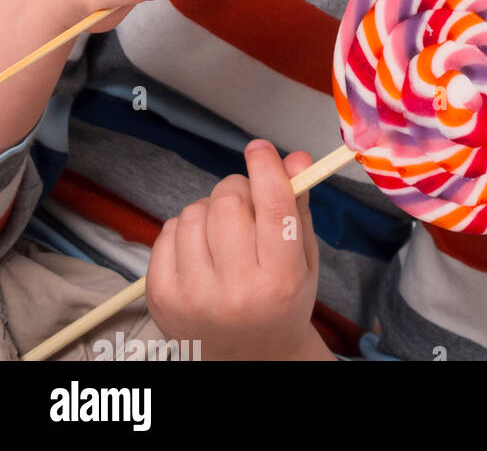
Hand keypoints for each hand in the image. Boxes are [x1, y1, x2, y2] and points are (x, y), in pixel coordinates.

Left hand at [146, 140, 329, 360]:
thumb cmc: (282, 299)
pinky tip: (200, 249)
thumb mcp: (303, 255)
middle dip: (238, 189)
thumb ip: (298, 203)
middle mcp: (236, 290)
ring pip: (194, 212)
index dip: (266, 167)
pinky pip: (167, 231)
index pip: (272, 205)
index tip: (259, 149)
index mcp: (280, 278)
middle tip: (246, 202)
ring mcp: (193, 297)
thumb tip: (294, 157)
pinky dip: (184, 229)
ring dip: (210, 209)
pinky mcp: (162, 298)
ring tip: (223, 233)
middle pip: (228, 201)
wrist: (249, 357)